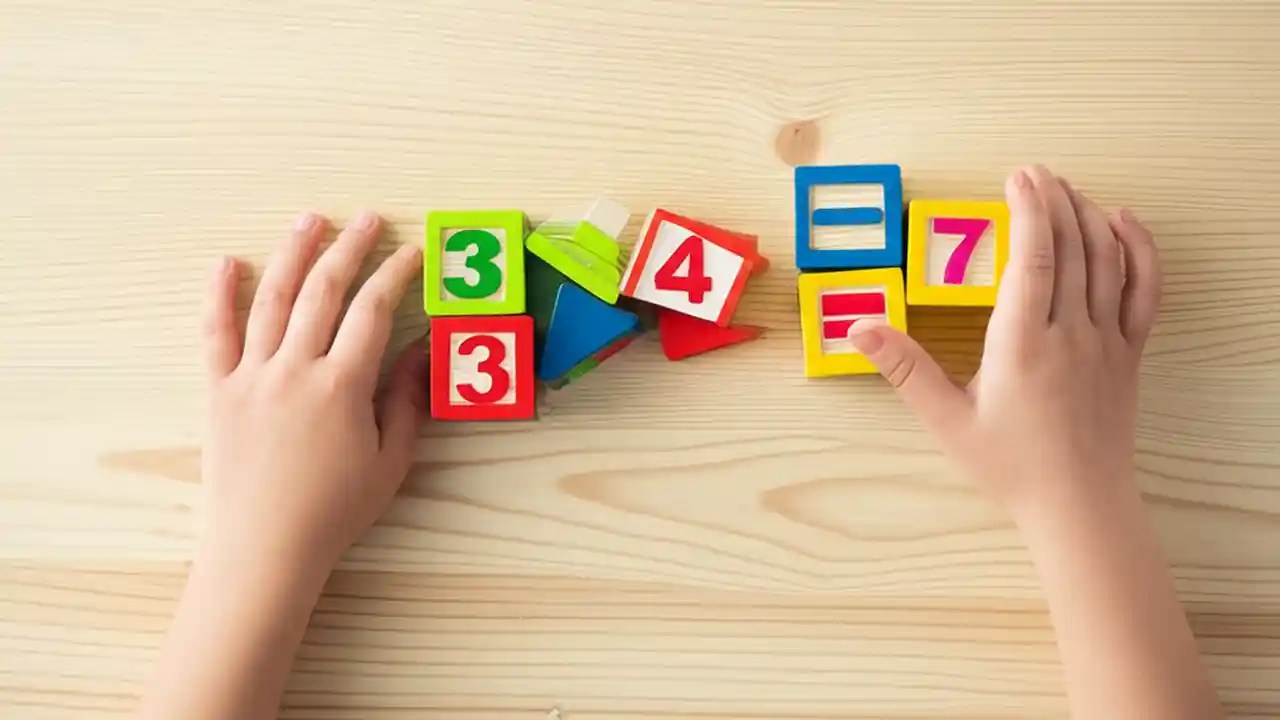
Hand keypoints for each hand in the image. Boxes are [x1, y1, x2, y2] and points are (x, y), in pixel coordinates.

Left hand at [201, 210, 427, 583]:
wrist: (263, 548)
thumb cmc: (334, 511)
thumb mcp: (389, 462)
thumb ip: (405, 402)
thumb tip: (420, 352)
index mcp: (342, 387)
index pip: (374, 312)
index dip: (397, 275)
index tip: (414, 251)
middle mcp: (294, 370)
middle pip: (324, 291)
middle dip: (351, 249)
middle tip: (368, 219)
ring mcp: (252, 376)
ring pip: (272, 299)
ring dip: (293, 254)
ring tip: (309, 220)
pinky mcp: (218, 391)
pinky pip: (216, 333)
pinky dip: (219, 295)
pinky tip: (227, 263)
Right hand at [850, 166, 1161, 519]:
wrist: (1079, 506)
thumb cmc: (1010, 467)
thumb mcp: (947, 420)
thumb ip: (904, 369)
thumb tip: (858, 327)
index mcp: (1023, 345)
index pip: (1034, 259)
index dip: (1028, 211)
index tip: (1018, 178)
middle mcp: (1071, 335)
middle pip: (1072, 248)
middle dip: (1054, 201)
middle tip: (1034, 172)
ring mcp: (1107, 342)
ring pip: (1107, 261)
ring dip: (1088, 216)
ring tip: (1066, 189)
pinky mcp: (1129, 354)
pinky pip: (1143, 291)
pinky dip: (1139, 250)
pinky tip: (1124, 222)